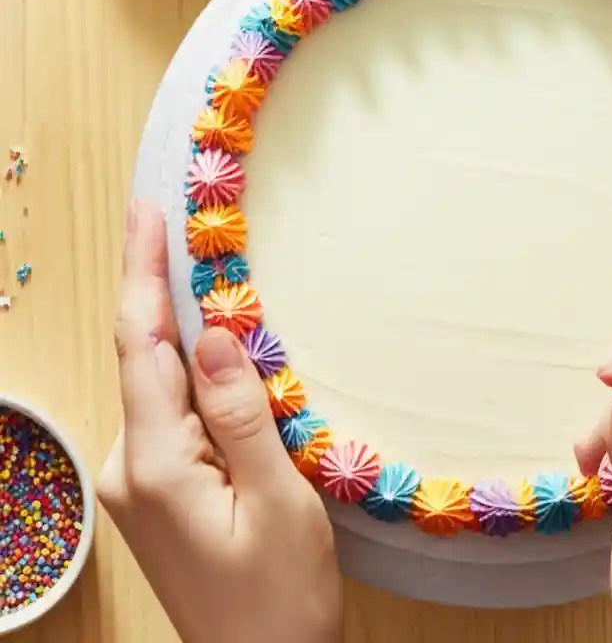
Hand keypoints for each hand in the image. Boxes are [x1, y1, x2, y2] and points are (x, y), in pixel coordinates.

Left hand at [98, 199, 341, 642]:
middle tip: (176, 226)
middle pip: (143, 361)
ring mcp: (135, 486)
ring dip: (183, 340)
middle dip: (160, 293)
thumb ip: (243, 415)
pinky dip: (192, 382)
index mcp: (155, 466)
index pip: (141, 347)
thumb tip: (217, 337)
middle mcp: (127, 470)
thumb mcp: (278, 502)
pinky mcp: (153, 498)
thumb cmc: (281, 599)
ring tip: (212, 286)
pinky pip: (170, 420)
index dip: (143, 274)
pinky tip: (220, 365)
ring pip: (160, 390)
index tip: (148, 213)